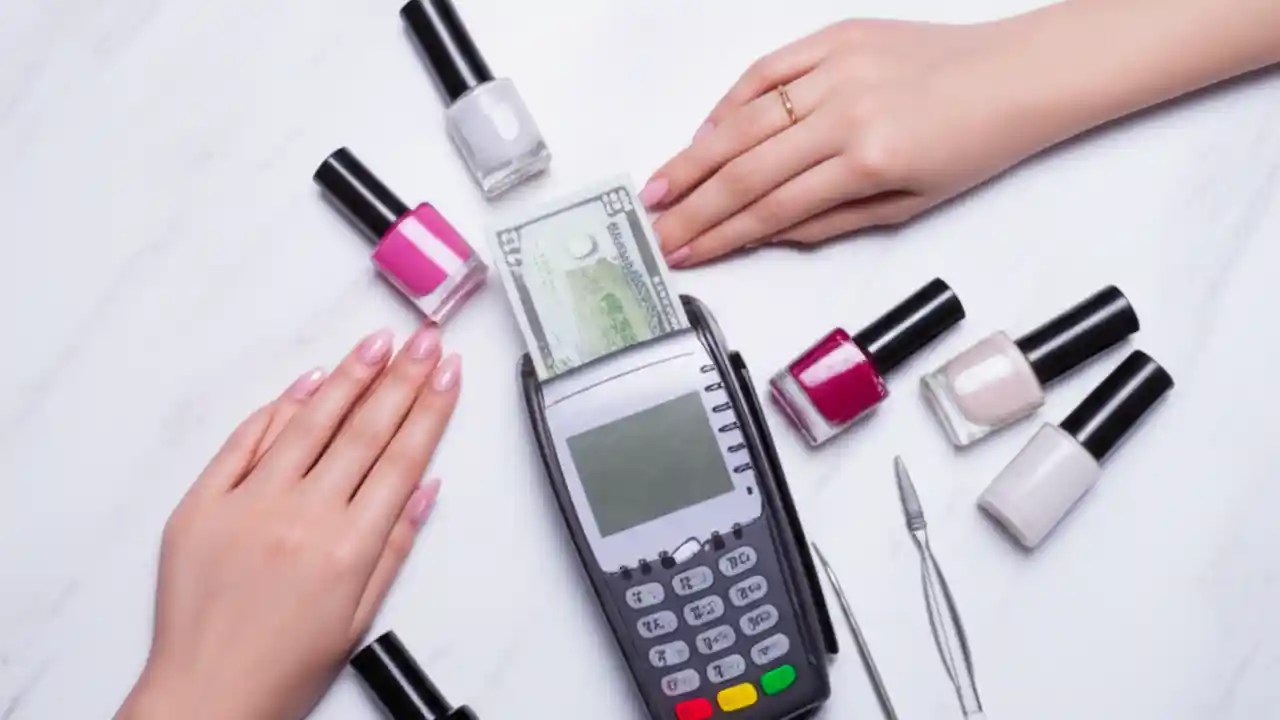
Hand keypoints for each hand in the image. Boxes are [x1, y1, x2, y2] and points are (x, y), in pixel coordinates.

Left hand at [117, 325, 461, 719]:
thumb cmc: (284, 668)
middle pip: (364, 430)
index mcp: (348, 547)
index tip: (447, 372)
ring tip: (378, 342)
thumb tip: (424, 487)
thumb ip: (394, 545)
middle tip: (424, 338)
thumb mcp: (360, 616)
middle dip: (401, 377)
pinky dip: (280, 408)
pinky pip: (245, 442)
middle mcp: (301, 517)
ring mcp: (249, 505)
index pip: (401, 457)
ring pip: (308, 423)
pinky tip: (310, 382)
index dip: (430, 408)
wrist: (206, 696)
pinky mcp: (203, 504)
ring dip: (349, 376)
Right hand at [645, 19, 1050, 265]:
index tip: (688, 254)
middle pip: (746, 168)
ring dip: (693, 159)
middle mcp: (845, 112)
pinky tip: (702, 133)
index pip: (772, 207)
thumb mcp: (908, 206)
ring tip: (658, 190)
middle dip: (694, 207)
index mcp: (868, 161)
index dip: (722, 235)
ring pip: (744, 121)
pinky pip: (765, 71)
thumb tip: (764, 233)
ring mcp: (836, 69)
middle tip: (656, 232)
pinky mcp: (835, 38)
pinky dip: (728, 102)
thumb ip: (829, 221)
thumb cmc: (973, 145)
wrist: (1017, 75)